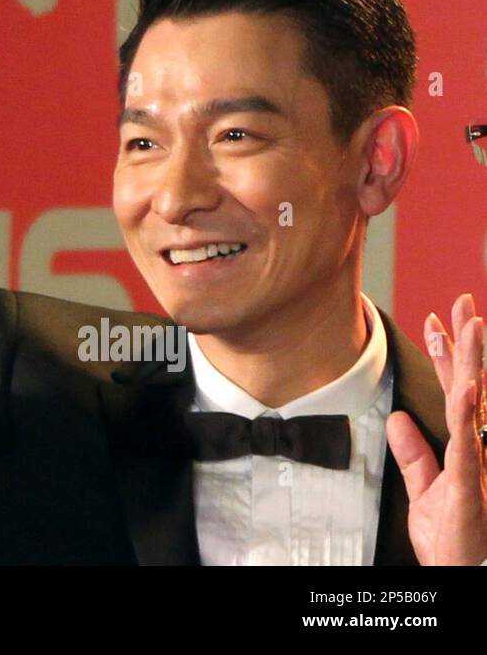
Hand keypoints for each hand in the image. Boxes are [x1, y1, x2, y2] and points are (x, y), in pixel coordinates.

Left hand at [387, 293, 486, 564]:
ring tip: (471, 326)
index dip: (448, 356)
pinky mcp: (473, 487)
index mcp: (464, 450)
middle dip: (467, 344)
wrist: (466, 575)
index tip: (437, 320)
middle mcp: (477, 451)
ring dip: (473, 364)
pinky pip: (470, 446)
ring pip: (476, 405)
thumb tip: (399, 419)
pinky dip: (468, 415)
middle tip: (463, 302)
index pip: (456, 393)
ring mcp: (480, 466)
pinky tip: (469, 388)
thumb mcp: (425, 492)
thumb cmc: (453, 543)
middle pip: (471, 388)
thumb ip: (414, 456)